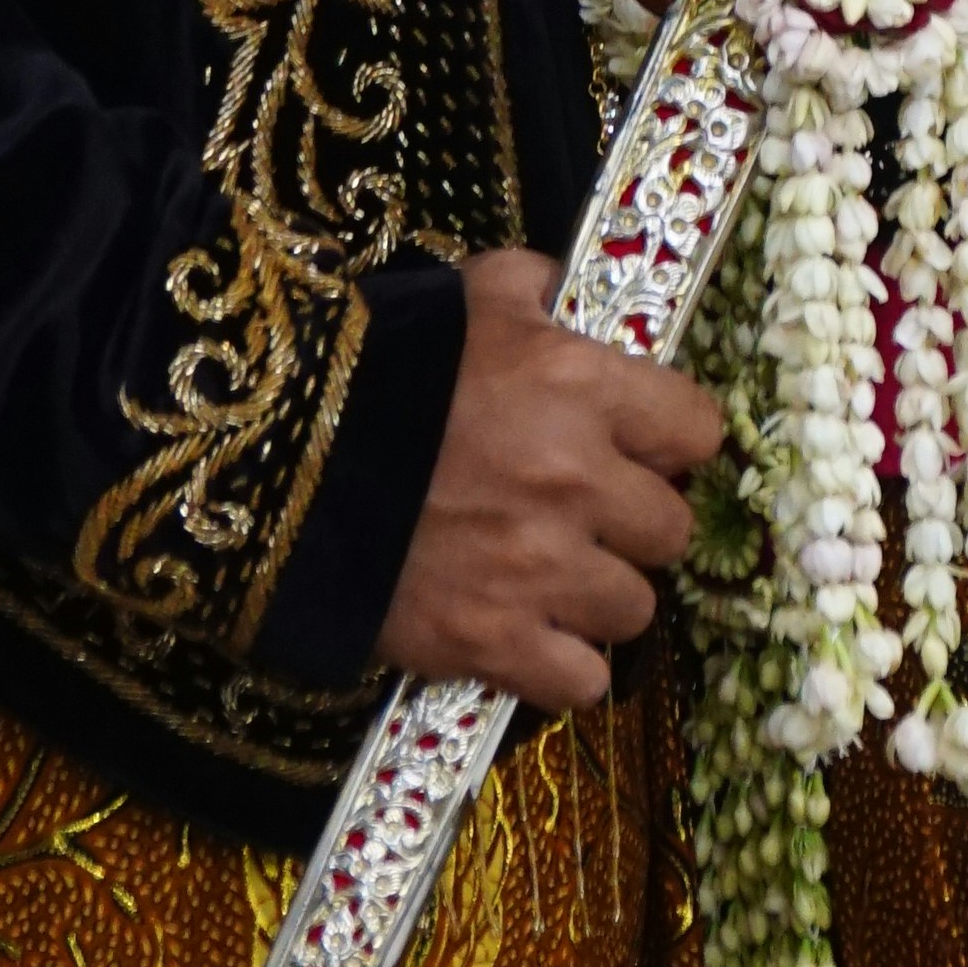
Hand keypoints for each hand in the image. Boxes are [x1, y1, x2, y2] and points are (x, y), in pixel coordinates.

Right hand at [377, 249, 724, 714]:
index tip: (637, 448)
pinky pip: (580, 680)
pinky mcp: (492, 641)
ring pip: (634, 609)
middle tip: (585, 518)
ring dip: (599, 596)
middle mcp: (579, 483)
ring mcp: (540, 571)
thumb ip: (526, 286)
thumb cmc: (375, 367)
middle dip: (633, 524)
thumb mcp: (460, 298)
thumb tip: (557, 287)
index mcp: (581, 389)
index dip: (669, 442)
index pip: (697, 430)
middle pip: (671, 530)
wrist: (269, 459)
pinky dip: (560, 666)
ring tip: (550, 580)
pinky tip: (528, 638)